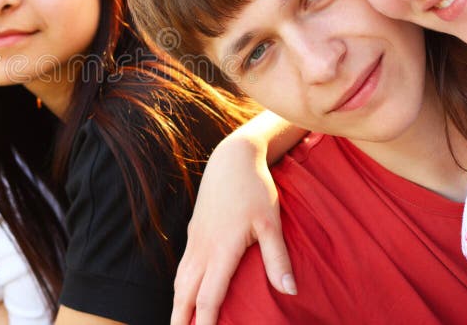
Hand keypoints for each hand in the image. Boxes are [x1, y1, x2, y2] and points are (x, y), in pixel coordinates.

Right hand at [171, 129, 294, 324]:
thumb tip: (289, 291)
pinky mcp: (194, 230)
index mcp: (221, 250)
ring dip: (177, 303)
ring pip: (180, 279)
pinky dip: (180, 285)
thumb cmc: (255, 188)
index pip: (208, 297)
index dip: (205, 323)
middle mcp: (202, 247)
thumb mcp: (271, 222)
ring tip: (178, 322)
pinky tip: (184, 291)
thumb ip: (278, 259)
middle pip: (185, 293)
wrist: (231, 158)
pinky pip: (183, 265)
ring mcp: (195, 238)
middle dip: (181, 319)